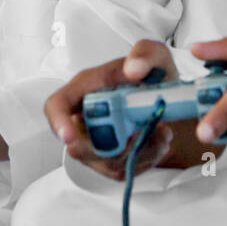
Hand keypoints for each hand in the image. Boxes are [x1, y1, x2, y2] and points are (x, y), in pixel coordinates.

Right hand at [45, 39, 175, 181]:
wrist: (170, 103)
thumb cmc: (153, 76)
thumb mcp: (156, 55)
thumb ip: (146, 54)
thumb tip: (133, 69)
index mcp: (85, 89)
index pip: (56, 106)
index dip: (58, 123)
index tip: (70, 138)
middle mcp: (84, 118)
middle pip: (80, 146)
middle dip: (115, 144)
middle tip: (144, 130)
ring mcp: (96, 144)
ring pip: (106, 162)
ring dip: (138, 151)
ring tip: (161, 131)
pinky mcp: (112, 162)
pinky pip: (122, 170)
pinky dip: (146, 158)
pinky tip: (159, 141)